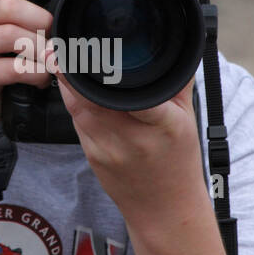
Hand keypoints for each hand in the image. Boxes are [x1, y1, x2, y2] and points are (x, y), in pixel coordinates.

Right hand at [0, 0, 53, 135]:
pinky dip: (35, 73)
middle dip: (40, 18)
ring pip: (12, 36)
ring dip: (40, 48)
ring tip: (50, 60)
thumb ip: (14, 17)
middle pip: (9, 6)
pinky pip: (13, 67)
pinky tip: (40, 78)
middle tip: (53, 34)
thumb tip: (57, 6)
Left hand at [49, 54, 207, 220]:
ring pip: (77, 107)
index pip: (133, 95)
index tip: (91, 51)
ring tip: (67, 58)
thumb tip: (175, 46)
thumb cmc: (179, 161)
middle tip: (69, 45)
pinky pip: (76, 121)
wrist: (165, 209)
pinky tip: (75, 88)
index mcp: (163, 125)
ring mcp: (108, 150)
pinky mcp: (91, 157)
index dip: (105, 72)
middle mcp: (133, 138)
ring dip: (68, 81)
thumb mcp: (187, 118)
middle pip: (91, 97)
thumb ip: (177, 82)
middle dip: (75, 69)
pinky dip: (73, 101)